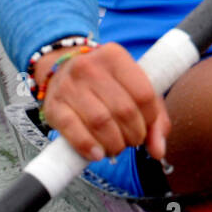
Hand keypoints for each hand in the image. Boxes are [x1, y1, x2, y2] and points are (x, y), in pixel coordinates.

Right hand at [39, 42, 170, 162]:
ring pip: (100, 122)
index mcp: (115, 56)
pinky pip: (72, 130)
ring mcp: (69, 86)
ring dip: (114, 143)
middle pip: (124, 110)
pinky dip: (88, 146)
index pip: (144, 94)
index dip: (150, 119)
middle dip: (134, 134)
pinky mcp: (53, 106)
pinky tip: (97, 154)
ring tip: (117, 147)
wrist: (61, 69)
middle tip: (132, 141)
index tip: (147, 128)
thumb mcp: (133, 86)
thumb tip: (158, 151)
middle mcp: (91, 67)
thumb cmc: (106, 82)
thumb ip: (154, 116)